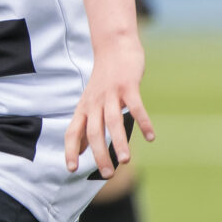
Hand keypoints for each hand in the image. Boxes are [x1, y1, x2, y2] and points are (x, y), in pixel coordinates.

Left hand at [65, 37, 153, 176]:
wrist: (114, 47)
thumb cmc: (103, 80)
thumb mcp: (90, 102)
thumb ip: (86, 125)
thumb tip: (80, 150)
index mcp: (84, 108)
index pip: (72, 132)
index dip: (70, 150)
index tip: (71, 169)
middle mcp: (94, 102)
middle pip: (93, 132)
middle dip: (99, 154)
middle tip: (107, 174)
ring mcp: (110, 94)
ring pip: (112, 121)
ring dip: (118, 141)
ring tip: (126, 160)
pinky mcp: (128, 86)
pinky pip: (135, 106)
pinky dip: (143, 121)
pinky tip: (151, 136)